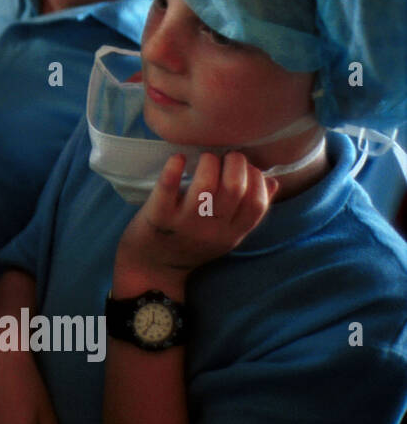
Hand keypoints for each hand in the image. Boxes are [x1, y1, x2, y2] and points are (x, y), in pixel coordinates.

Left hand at [115, 152, 276, 289]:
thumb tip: (272, 181)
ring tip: (206, 158)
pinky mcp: (158, 216)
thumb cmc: (192, 244)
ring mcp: (184, 223)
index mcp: (231, 234)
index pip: (256, 204)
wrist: (151, 267)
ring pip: (205, 186)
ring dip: (209, 162)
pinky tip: (179, 158)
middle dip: (236, 163)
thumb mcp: (226, 235)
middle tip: (227, 156)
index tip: (249, 168)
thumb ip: (248, 212)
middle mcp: (211, 229)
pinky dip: (173, 167)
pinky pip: (167, 188)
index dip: (257, 179)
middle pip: (234, 189)